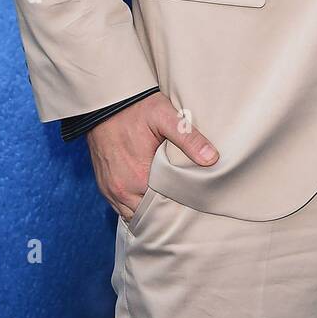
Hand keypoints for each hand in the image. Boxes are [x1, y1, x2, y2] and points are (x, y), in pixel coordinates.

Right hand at [87, 90, 219, 221]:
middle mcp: (122, 190)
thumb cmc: (137, 108)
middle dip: (164, 212)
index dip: (179, 208)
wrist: (106, 101)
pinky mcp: (104, 185)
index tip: (194, 202)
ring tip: (167, 201)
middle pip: (148, 216)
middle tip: (184, 204)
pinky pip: (120, 207)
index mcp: (139, 179)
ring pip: (133, 214)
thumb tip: (212, 159)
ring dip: (148, 210)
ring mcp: (110, 189)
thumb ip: (189, 139)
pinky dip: (134, 205)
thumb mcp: (166, 117)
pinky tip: (149, 195)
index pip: (164, 210)